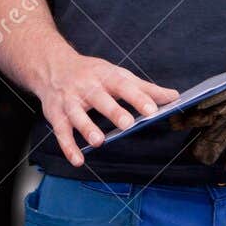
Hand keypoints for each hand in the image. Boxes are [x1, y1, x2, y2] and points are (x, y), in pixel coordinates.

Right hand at [35, 46, 178, 166]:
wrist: (51, 65)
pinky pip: (60, 131)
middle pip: (99, 98)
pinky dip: (68, 146)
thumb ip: (145, 88)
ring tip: (98, 141)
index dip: (137, 97)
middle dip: (112, 110)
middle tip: (127, 124)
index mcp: (105, 76)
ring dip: (86, 127)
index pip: (123, 85)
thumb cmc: (91, 73)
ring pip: (77, 114)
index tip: (152, 110)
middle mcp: (86, 87)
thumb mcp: (117, 74)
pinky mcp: (55, 114)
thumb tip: (174, 97)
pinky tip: (78, 160)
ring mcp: (69, 100)